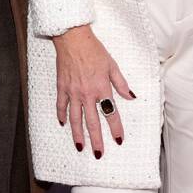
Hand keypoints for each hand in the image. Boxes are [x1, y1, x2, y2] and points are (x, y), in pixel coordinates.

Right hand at [52, 24, 133, 158]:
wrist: (73, 38)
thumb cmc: (94, 49)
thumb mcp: (112, 65)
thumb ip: (121, 83)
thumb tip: (131, 96)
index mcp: (102, 88)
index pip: (111, 113)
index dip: (115, 128)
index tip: (118, 140)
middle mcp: (87, 94)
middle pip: (92, 122)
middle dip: (96, 140)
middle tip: (99, 154)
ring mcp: (73, 92)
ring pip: (75, 119)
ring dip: (78, 134)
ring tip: (80, 147)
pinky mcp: (62, 87)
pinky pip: (61, 106)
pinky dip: (61, 116)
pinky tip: (63, 124)